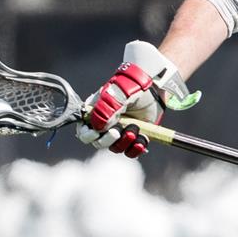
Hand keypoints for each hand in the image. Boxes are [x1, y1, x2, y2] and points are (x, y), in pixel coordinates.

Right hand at [77, 41, 188, 158]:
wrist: (152, 86)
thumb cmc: (130, 87)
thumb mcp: (116, 96)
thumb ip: (106, 110)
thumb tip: (97, 127)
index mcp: (95, 114)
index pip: (84, 132)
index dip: (88, 136)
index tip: (96, 133)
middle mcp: (106, 125)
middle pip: (99, 143)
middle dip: (108, 140)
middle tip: (117, 132)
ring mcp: (121, 131)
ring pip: (117, 148)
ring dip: (125, 142)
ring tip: (134, 128)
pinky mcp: (136, 135)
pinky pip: (132, 150)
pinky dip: (136, 149)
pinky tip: (141, 142)